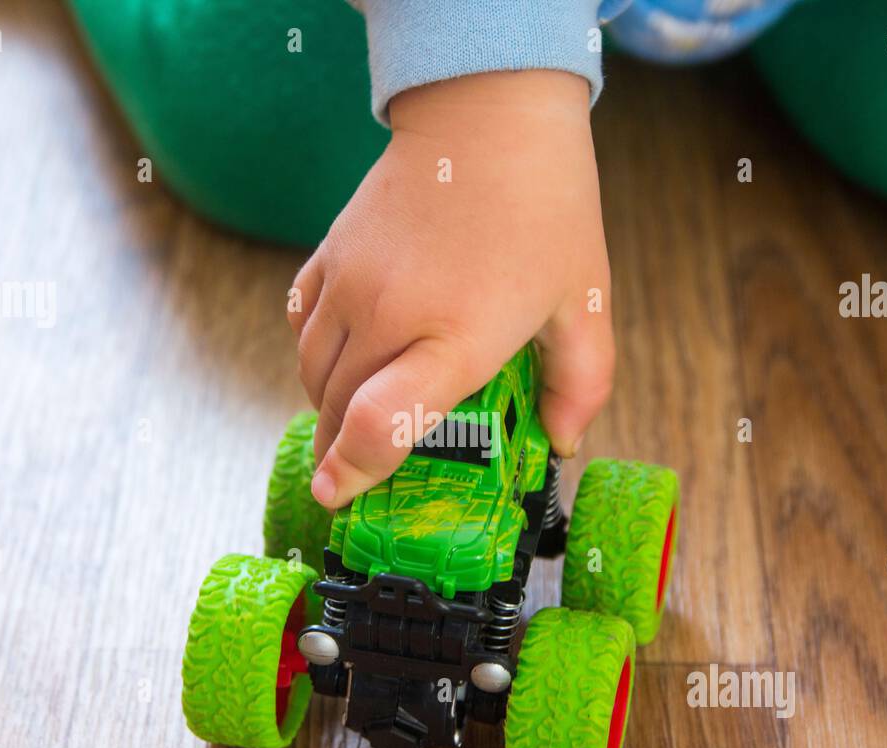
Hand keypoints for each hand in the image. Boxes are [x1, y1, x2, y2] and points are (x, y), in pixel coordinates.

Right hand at [288, 69, 614, 507]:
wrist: (491, 111)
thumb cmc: (546, 207)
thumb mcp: (586, 301)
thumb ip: (580, 383)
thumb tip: (564, 442)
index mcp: (457, 337)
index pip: (379, 426)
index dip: (352, 472)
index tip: (337, 496)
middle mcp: (391, 315)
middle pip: (337, 411)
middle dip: (342, 452)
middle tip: (359, 471)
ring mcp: (352, 282)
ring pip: (313, 371)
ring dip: (329, 406)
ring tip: (359, 417)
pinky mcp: (332, 253)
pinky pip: (300, 322)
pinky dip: (313, 354)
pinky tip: (344, 359)